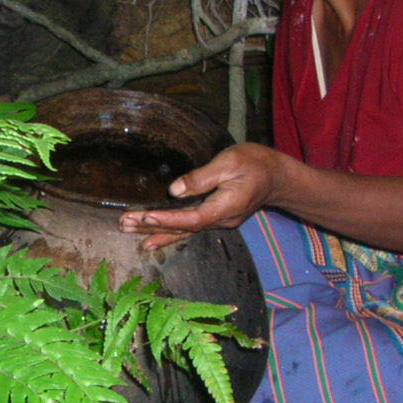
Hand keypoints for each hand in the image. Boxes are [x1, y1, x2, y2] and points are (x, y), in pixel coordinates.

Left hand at [118, 143, 279, 251]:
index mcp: (225, 207)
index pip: (191, 219)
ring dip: (155, 231)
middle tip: (124, 223)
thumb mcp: (230, 162)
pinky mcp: (215, 218)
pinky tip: (151, 239)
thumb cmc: (256, 164)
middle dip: (152, 226)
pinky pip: (188, 229)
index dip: (166, 219)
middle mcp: (220, 220)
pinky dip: (168, 233)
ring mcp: (218, 222)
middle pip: (182, 228)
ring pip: (183, 231)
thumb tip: (175, 190)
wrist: (278, 177)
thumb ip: (202, 177)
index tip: (144, 216)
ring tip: (128, 231)